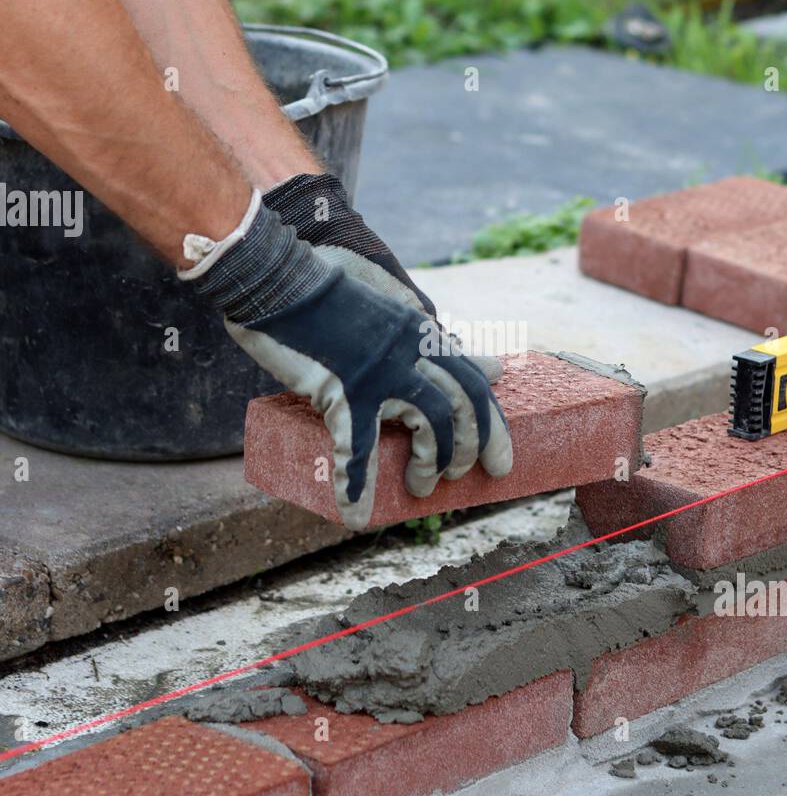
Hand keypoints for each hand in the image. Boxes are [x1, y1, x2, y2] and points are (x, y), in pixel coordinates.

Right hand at [180, 194, 511, 528]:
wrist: (277, 281)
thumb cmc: (328, 302)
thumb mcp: (395, 319)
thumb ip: (439, 346)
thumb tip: (493, 368)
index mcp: (421, 334)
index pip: (475, 383)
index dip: (493, 427)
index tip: (500, 461)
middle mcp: (411, 350)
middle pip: (463, 405)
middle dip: (471, 450)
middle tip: (461, 478)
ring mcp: (379, 369)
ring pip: (430, 423)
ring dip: (431, 464)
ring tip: (421, 489)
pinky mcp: (342, 387)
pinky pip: (358, 445)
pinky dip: (357, 485)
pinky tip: (355, 513)